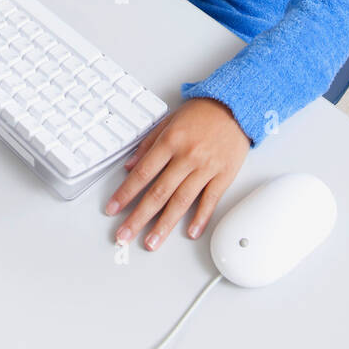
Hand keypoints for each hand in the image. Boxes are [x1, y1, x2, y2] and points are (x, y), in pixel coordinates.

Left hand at [105, 97, 250, 250]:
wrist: (235, 106)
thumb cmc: (202, 113)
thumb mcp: (169, 120)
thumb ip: (148, 144)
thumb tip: (130, 167)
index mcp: (171, 141)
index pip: (143, 173)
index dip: (125, 193)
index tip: (113, 208)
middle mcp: (187, 156)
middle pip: (158, 193)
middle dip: (139, 217)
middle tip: (125, 235)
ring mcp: (206, 167)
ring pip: (181, 201)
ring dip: (164, 225)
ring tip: (151, 242)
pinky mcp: (223, 175)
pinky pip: (210, 201)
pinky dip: (200, 218)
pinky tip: (190, 232)